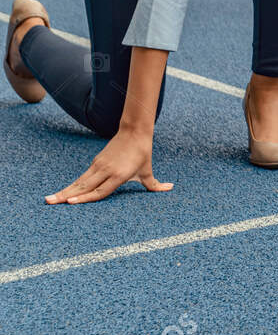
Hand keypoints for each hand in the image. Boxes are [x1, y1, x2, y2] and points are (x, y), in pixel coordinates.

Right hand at [47, 129, 171, 203]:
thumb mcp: (148, 170)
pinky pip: (82, 177)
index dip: (86, 197)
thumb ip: (155, 184)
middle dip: (66, 195)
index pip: (100, 190)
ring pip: (80, 181)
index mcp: (119, 175)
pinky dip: (72, 185)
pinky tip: (62, 192)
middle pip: (84, 186)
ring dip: (64, 190)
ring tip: (49, 199)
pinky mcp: (95, 162)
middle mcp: (106, 171)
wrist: (134, 131)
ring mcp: (99, 166)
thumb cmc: (142, 153)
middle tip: (50, 202)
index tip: (71, 202)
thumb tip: (170, 188)